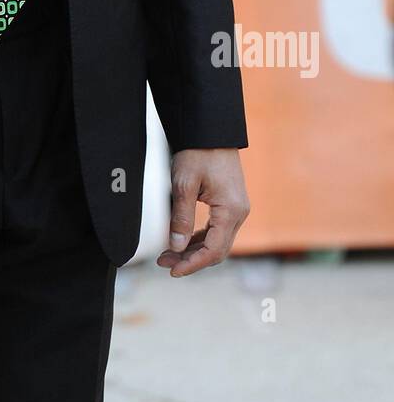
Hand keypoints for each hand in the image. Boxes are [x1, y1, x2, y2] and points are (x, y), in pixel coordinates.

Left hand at [156, 148, 249, 275]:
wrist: (210, 130)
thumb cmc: (197, 153)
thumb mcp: (184, 184)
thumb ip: (181, 217)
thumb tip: (176, 247)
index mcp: (231, 210)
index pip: (214, 250)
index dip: (193, 264)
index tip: (172, 271)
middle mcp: (239, 213)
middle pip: (217, 250)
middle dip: (190, 260)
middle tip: (163, 262)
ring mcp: (237, 209)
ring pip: (216, 241)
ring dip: (193, 250)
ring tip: (167, 254)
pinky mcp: (230, 204)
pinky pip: (217, 229)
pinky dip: (199, 238)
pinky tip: (181, 241)